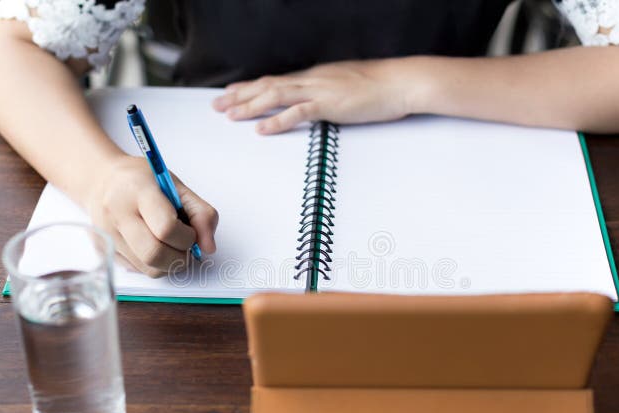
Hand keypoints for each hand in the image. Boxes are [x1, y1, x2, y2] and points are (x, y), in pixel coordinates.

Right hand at [86, 155, 218, 276]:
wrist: (101, 180)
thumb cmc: (142, 181)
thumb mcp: (176, 186)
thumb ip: (201, 213)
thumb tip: (209, 247)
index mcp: (137, 190)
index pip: (166, 228)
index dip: (187, 236)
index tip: (190, 232)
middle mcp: (117, 213)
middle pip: (154, 254)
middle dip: (180, 257)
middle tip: (185, 245)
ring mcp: (107, 234)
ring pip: (148, 268)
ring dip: (169, 264)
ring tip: (170, 244)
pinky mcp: (103, 250)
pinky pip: (137, 270)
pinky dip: (153, 264)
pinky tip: (153, 245)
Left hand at [212, 59, 411, 133]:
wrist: (401, 82)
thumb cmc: (380, 87)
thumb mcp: (346, 87)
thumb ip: (327, 93)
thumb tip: (315, 102)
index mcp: (314, 77)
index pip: (274, 81)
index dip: (250, 88)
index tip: (231, 95)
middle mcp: (311, 80)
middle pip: (267, 86)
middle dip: (240, 96)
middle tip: (217, 106)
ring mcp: (320, 91)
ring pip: (275, 96)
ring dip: (250, 107)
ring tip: (230, 116)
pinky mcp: (330, 105)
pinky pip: (297, 113)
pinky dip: (276, 121)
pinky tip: (261, 129)